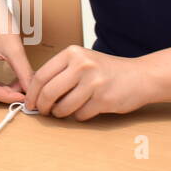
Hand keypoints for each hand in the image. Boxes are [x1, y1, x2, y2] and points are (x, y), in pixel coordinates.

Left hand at [24, 45, 153, 119]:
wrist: (140, 76)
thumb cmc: (106, 71)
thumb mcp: (82, 61)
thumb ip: (61, 71)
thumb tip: (35, 92)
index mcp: (72, 53)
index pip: (41, 75)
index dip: (32, 92)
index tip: (30, 102)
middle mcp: (82, 65)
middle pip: (49, 92)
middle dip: (42, 106)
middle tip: (42, 111)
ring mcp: (94, 83)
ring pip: (64, 106)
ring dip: (60, 113)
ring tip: (62, 112)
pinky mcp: (104, 100)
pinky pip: (80, 115)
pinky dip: (78, 117)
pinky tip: (82, 111)